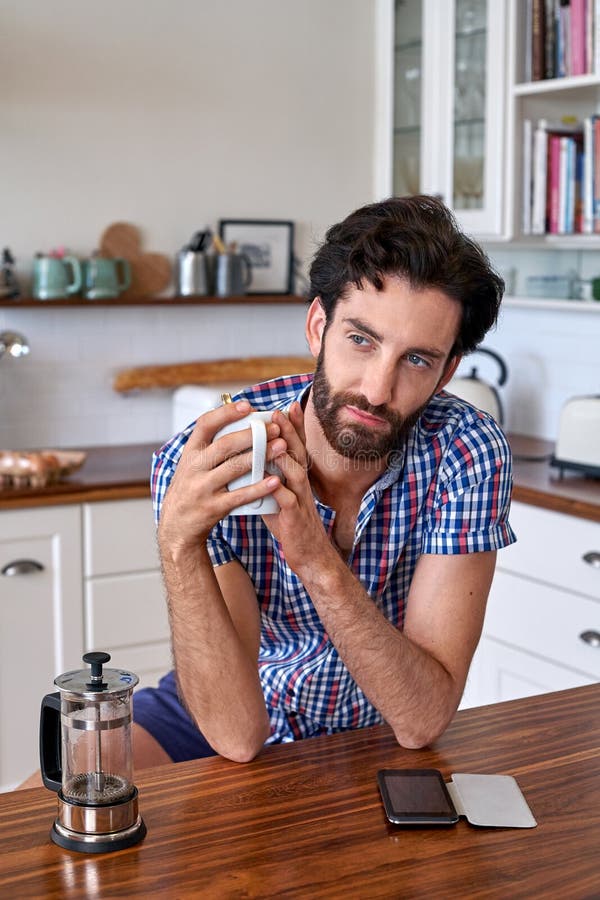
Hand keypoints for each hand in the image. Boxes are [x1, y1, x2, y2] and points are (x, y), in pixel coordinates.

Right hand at [158, 400, 284, 553]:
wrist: (176, 526)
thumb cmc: (191, 488)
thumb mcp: (192, 464)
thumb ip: (210, 445)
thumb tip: (238, 418)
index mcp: (189, 453)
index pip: (205, 425)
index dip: (226, 413)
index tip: (248, 405)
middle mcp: (193, 468)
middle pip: (224, 445)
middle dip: (252, 435)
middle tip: (275, 427)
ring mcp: (202, 488)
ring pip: (234, 468)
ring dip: (260, 456)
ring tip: (281, 446)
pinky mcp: (213, 508)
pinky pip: (239, 496)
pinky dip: (258, 488)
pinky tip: (275, 480)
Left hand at [263, 402, 335, 574]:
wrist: (310, 554)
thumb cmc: (291, 524)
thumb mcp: (279, 496)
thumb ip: (267, 479)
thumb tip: (250, 464)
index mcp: (298, 479)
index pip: (296, 448)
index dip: (293, 428)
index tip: (286, 408)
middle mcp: (302, 485)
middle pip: (297, 452)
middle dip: (288, 432)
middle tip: (278, 412)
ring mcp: (301, 499)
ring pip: (294, 471)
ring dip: (283, 454)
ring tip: (272, 438)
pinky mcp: (295, 516)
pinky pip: (286, 499)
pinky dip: (277, 488)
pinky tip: (267, 478)